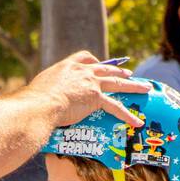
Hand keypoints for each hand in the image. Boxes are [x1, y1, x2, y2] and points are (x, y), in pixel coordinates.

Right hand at [28, 51, 150, 127]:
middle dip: (119, 72)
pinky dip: (127, 115)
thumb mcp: (40, 88)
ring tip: (145, 88)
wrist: (41, 104)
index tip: (99, 64)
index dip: (95, 62)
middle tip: (128, 74)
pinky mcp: (96, 98)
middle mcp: (83, 71)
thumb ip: (46, 90)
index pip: (86, 58)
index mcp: (68, 66)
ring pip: (117, 83)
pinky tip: (137, 122)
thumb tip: (38, 102)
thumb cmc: (35, 100)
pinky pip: (116, 107)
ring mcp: (92, 84)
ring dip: (133, 86)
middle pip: (106, 69)